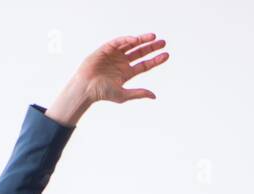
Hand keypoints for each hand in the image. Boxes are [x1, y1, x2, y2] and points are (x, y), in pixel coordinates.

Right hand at [46, 33, 168, 126]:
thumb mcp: (124, 94)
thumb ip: (139, 93)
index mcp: (127, 73)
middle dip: (151, 47)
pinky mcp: (105, 49)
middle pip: (140, 52)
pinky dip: (126, 40)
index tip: (166, 55)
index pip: (145, 64)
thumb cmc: (103, 93)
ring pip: (130, 45)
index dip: (155, 60)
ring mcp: (114, 55)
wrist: (86, 89)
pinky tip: (136, 39)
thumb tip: (154, 96)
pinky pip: (117, 42)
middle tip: (163, 42)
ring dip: (141, 40)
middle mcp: (122, 62)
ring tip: (153, 37)